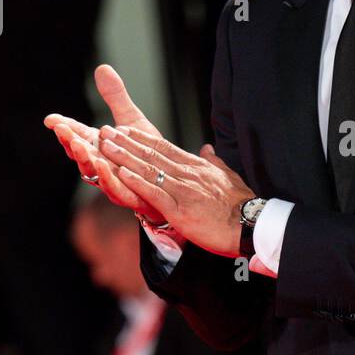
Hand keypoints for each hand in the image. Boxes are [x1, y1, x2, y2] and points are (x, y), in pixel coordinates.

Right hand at [44, 64, 168, 225]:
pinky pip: (115, 188)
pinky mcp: (128, 195)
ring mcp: (112, 181)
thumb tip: (102, 68)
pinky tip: (103, 164)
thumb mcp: (132, 120)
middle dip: (70, 141)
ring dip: (84, 158)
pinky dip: (108, 178)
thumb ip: (116, 98)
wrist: (169, 181)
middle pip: (80, 153)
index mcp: (99, 146)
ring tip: (78, 145)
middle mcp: (101, 164)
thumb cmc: (146, 153)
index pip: (78, 135)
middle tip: (62, 129)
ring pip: (93, 172)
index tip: (51, 119)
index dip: (64, 127)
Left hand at [99, 126, 252, 256]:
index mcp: (196, 166)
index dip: (141, 138)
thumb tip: (206, 147)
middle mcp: (187, 174)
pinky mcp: (180, 210)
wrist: (249, 225)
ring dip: (125, 158)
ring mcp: (183, 191)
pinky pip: (155, 193)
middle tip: (105, 132)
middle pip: (151, 155)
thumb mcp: (227, 176)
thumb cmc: (240, 203)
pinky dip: (138, 183)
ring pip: (149, 170)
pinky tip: (122, 174)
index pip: (164, 147)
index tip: (124, 129)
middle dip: (126, 143)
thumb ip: (213, 160)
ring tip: (106, 147)